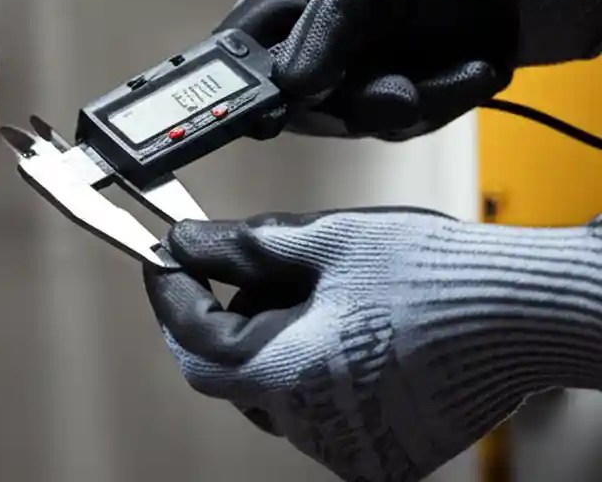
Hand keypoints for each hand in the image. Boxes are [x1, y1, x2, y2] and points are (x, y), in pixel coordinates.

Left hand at [145, 209, 601, 481]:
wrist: (530, 313)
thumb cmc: (438, 277)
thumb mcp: (324, 241)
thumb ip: (243, 247)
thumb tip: (187, 241)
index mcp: (286, 374)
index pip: (192, 343)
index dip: (173, 297)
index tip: (167, 262)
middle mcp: (313, 427)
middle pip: (232, 373)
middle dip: (227, 320)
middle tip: (250, 271)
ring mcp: (351, 448)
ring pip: (277, 396)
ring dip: (276, 348)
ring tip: (322, 297)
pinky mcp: (386, 457)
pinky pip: (324, 416)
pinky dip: (319, 376)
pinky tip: (353, 333)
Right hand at [225, 0, 601, 140]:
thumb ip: (324, 25)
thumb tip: (289, 87)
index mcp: (287, 0)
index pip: (232, 51)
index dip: (234, 87)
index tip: (266, 111)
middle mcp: (309, 45)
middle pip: (288, 104)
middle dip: (350, 101)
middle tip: (398, 91)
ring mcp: (346, 81)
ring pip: (345, 124)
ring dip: (407, 101)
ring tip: (456, 67)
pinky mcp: (385, 108)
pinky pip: (392, 130)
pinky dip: (438, 103)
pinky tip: (466, 71)